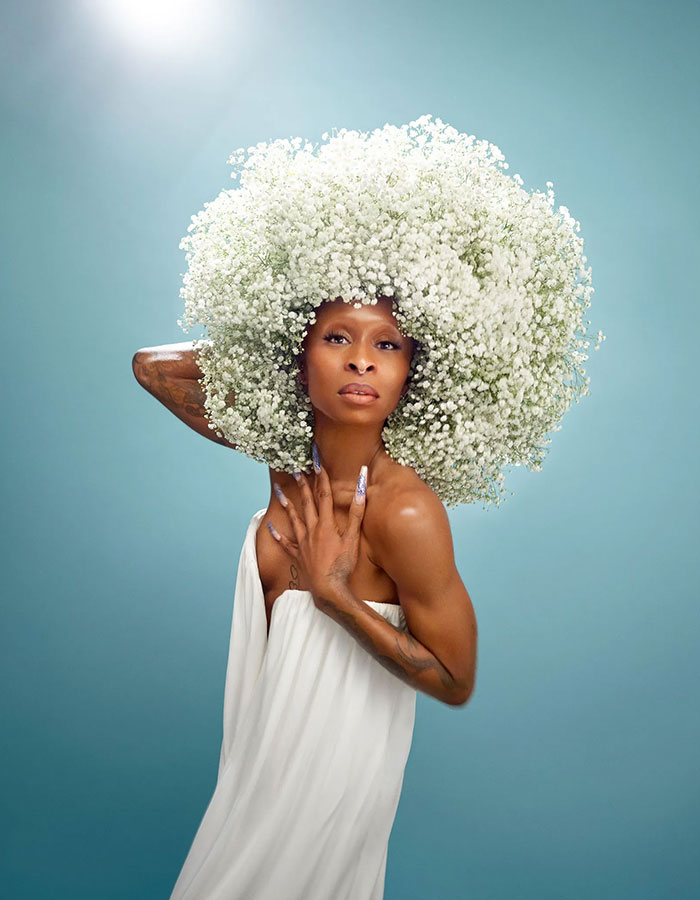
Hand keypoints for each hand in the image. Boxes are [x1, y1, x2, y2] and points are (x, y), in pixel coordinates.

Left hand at [269, 458, 367, 608]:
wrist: (329, 589)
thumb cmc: (343, 564)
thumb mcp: (353, 537)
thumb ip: (356, 511)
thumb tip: (361, 485)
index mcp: (326, 523)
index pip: (324, 494)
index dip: (321, 476)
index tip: (316, 461)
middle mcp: (312, 529)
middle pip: (307, 503)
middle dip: (303, 484)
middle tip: (295, 469)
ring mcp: (303, 543)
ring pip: (294, 519)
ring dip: (287, 504)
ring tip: (279, 491)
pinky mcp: (299, 556)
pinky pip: (286, 544)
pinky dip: (278, 535)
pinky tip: (270, 527)